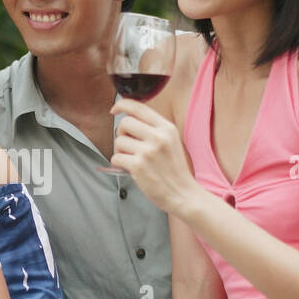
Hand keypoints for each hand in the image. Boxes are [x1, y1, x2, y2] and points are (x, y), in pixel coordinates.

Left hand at [109, 98, 198, 213]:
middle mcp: (158, 137)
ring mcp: (148, 152)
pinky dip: (118, 163)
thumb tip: (128, 119)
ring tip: (130, 158)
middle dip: (121, 132)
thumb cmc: (174, 170)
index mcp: (167, 128)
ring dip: (120, 150)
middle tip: (127, 144)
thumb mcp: (171, 141)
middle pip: (125, 122)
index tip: (115, 109)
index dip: (122, 105)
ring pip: (118, 141)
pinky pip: (116, 157)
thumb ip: (154, 129)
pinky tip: (127, 167)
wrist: (183, 194)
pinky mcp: (138, 166)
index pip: (139, 107)